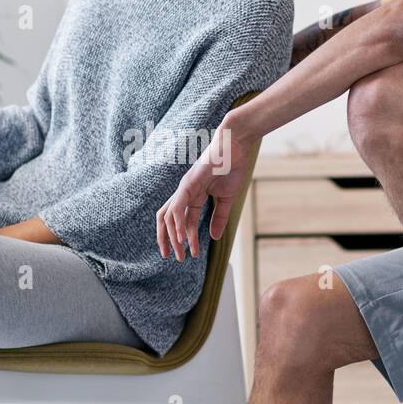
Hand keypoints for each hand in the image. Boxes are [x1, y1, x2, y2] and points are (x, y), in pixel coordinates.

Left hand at [156, 115, 255, 261]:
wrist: (236, 145)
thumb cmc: (232, 166)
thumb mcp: (226, 198)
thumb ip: (219, 217)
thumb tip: (214, 237)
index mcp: (193, 196)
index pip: (182, 221)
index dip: (184, 239)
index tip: (189, 254)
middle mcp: (184, 193)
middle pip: (166, 219)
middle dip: (167, 239)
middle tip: (172, 258)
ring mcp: (184, 187)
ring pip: (170, 216)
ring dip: (173, 236)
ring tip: (180, 252)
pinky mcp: (189, 183)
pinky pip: (178, 206)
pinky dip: (178, 223)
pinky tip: (181, 237)